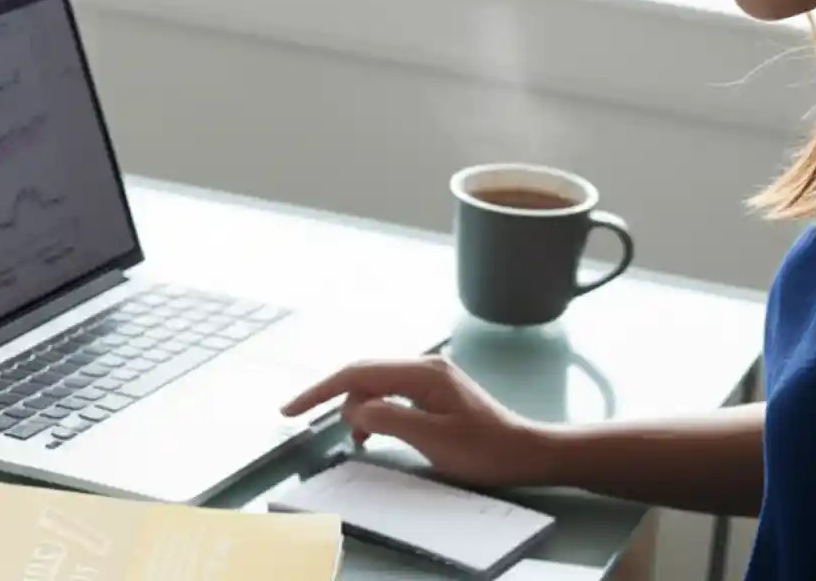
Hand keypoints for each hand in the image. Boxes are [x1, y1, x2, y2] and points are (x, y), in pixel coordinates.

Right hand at [281, 356, 561, 487]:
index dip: (320, 391)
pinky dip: (374, 411)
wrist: (524, 452)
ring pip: (374, 384)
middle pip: (362, 374)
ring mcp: (428, 375)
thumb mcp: (432, 438)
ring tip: (358, 441)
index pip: (357, 374)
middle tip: (318, 429)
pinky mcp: (432, 389)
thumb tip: (354, 411)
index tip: (291, 410)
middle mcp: (422, 365)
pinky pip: (390, 393)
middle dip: (335, 399)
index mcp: (421, 372)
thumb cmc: (483, 449)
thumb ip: (388, 419)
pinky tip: (373, 433)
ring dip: (358, 409)